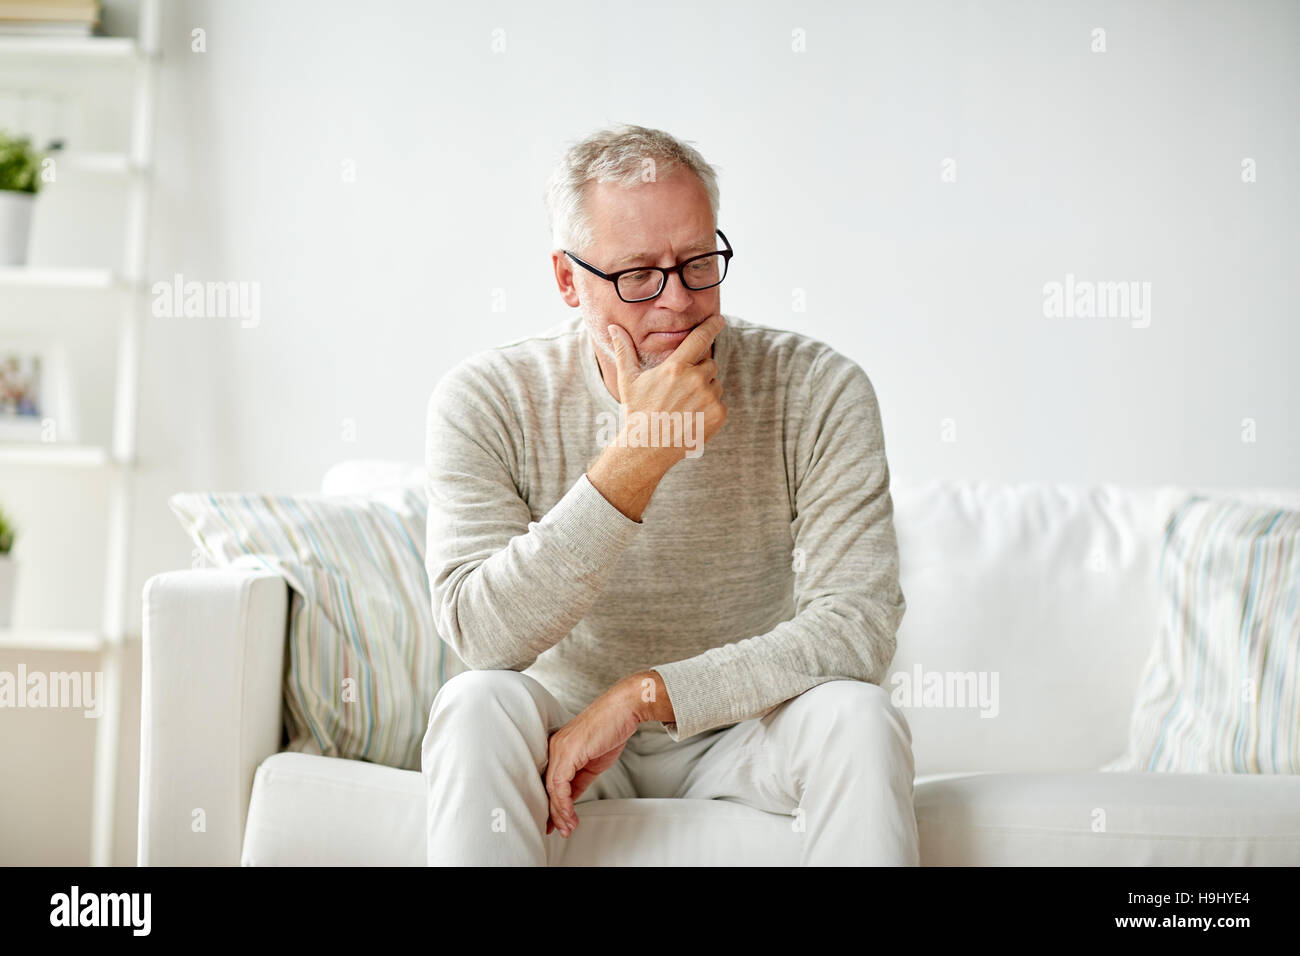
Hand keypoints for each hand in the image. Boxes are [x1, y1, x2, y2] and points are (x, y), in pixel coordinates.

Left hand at [544, 680, 643, 837]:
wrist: (624, 709)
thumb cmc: (611, 729)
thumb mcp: (593, 760)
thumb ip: (579, 778)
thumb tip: (571, 799)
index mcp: (558, 748)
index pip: (550, 781)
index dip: (552, 804)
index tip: (554, 823)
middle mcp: (554, 747)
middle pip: (547, 786)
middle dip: (553, 813)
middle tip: (559, 830)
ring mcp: (560, 749)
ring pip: (552, 788)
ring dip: (560, 813)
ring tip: (568, 828)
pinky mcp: (568, 752)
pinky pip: (560, 784)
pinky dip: (564, 804)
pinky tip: (570, 816)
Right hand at [606, 312, 728, 463]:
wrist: (648, 447)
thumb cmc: (637, 411)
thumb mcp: (628, 380)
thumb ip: (624, 350)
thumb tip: (613, 328)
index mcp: (676, 367)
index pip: (700, 338)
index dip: (712, 326)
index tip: (719, 319)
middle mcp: (696, 380)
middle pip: (709, 364)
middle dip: (699, 372)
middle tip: (680, 390)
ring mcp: (709, 398)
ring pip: (715, 384)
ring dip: (706, 390)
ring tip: (684, 406)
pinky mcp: (718, 414)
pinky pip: (720, 403)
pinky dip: (711, 409)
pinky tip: (692, 417)